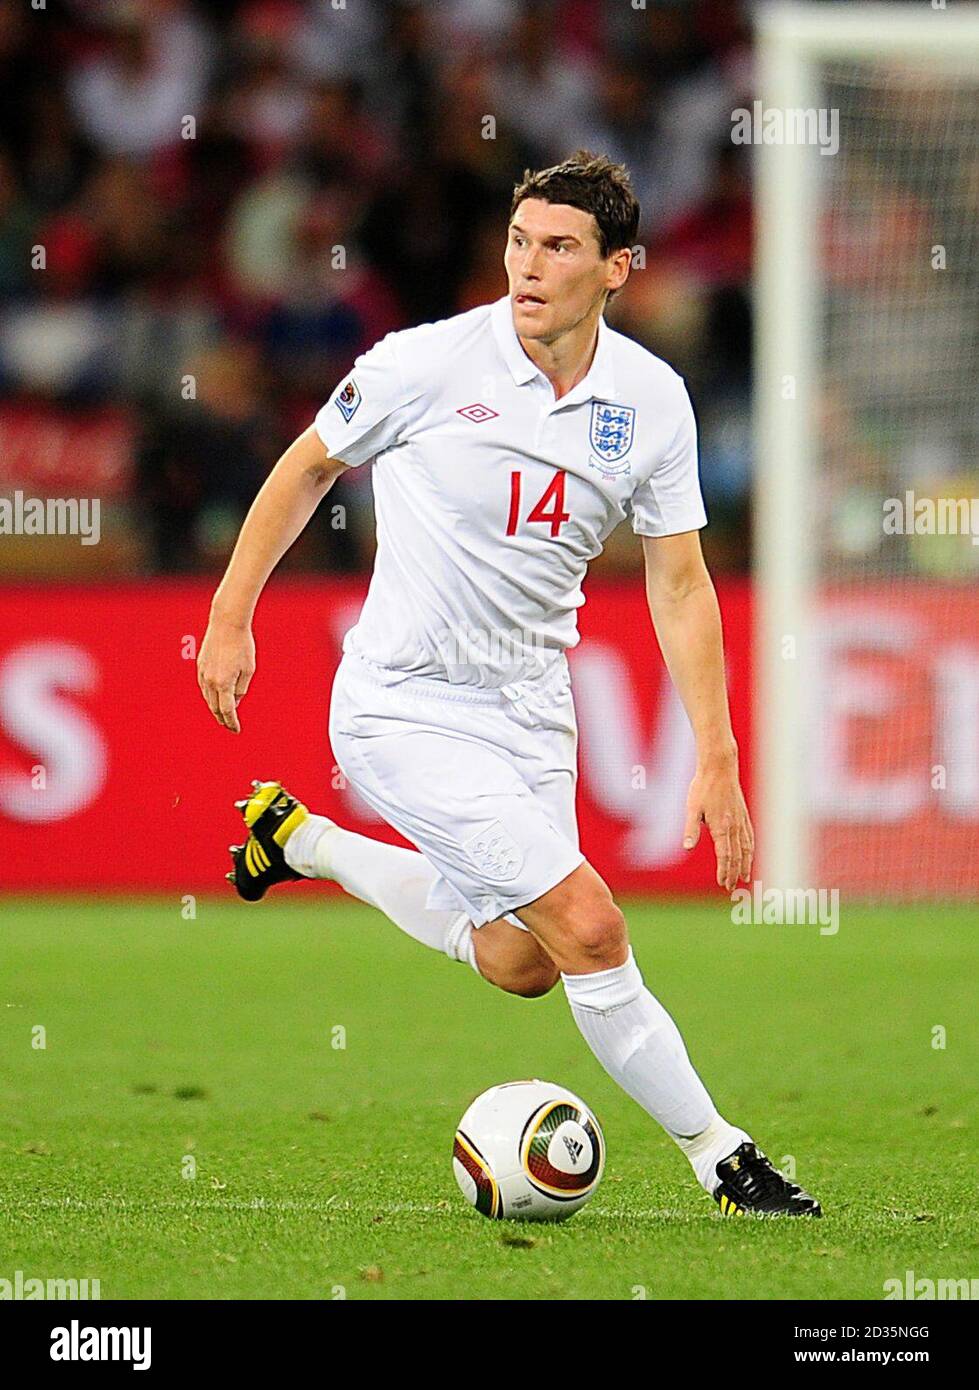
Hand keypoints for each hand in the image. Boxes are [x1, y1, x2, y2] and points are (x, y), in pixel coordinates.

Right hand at [197, 615, 254, 733]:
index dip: (232, 723)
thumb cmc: (242, 645)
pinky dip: (210, 696)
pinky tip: (215, 699)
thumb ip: (241, 689)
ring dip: (215, 709)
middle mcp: (210, 681)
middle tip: (230, 727)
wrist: (226, 623)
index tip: (236, 730)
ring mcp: (203, 673)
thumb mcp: (248, 669)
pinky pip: (204, 687)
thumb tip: (235, 702)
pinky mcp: (200, 665)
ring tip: (223, 716)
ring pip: (208, 698)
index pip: (227, 711)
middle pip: (215, 707)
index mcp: (224, 684)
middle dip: (223, 719)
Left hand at [683, 754, 753, 891]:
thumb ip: (691, 829)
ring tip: (745, 877)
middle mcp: (734, 826)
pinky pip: (749, 836)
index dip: (724, 871)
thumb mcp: (692, 808)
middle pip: (737, 855)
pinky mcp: (743, 814)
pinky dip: (750, 849)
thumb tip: (687, 847)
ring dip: (745, 864)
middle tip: (731, 887)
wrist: (720, 768)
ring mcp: (741, 820)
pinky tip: (749, 854)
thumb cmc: (703, 787)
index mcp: (721, 827)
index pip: (725, 855)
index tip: (723, 884)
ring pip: (746, 847)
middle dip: (734, 873)